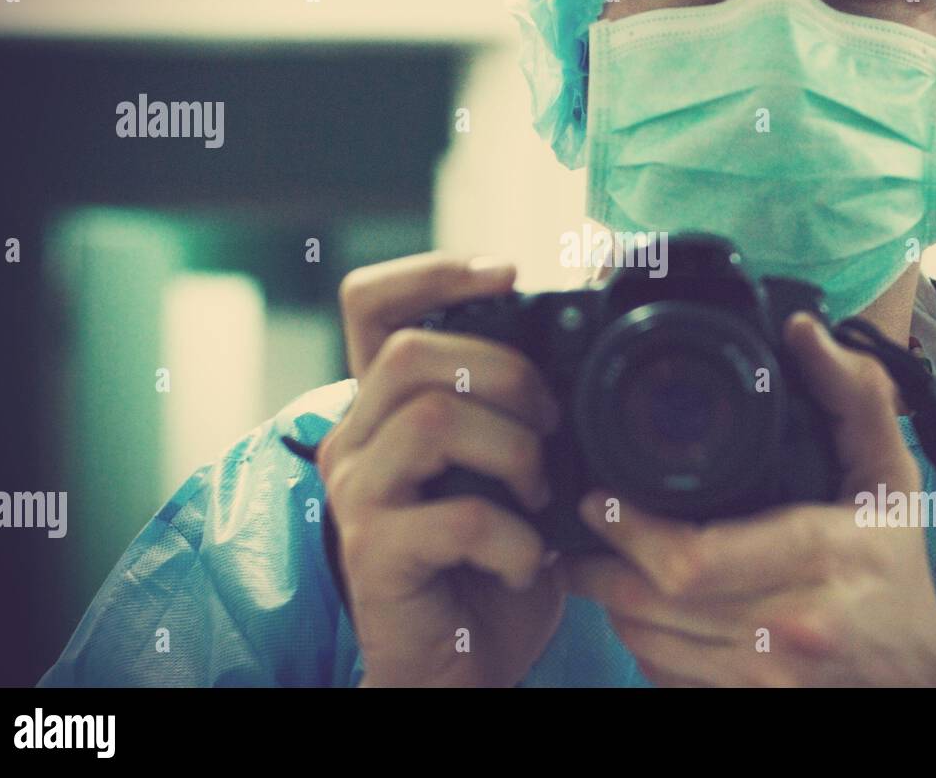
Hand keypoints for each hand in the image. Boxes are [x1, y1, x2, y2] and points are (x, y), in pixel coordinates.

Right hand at [318, 252, 566, 686]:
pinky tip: (528, 559)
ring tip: (540, 492)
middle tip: (553, 420)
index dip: (430, 270)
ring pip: (432, 418)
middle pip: (412, 352)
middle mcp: (356, 440)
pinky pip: (457, 514)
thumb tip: (578, 346)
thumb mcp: (511, 469)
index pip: (371, 303)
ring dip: (515, 450)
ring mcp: (358, 496)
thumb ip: (519, 411)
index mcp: (388, 408)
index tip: (504, 273)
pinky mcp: (375, 553)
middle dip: (505, 371)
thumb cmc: (492, 562)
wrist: (464, 664)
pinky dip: (515, 536)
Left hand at [560, 311, 935, 686]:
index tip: (596, 500)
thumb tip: (803, 331)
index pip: (693, 559)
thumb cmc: (898, 573)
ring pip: (647, 643)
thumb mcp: (890, 477)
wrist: (925, 681)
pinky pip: (664, 678)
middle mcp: (787, 633)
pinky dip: (643, 642)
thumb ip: (853, 396)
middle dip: (599, 565)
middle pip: (652, 603)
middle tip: (581, 528)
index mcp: (820, 563)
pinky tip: (645, 609)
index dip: (629, 530)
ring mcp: (764, 685)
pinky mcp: (744, 711)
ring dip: (613, 602)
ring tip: (600, 561)